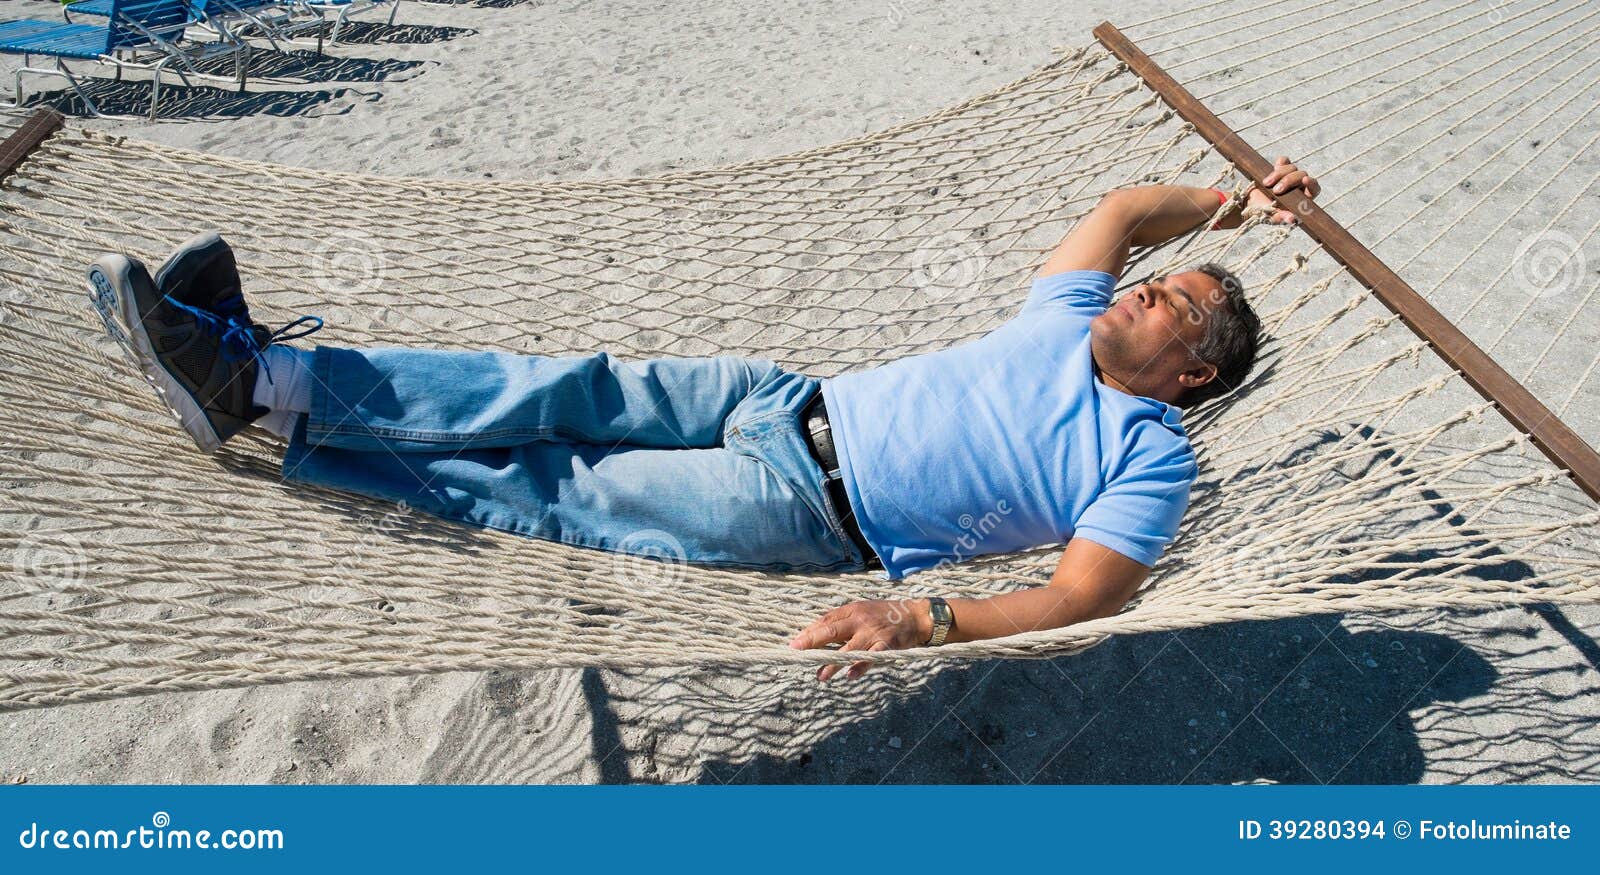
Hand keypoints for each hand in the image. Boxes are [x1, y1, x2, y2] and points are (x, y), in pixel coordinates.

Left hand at [788, 598, 930, 681]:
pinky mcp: (887, 645)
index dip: (810, 631)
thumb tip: (817, 632)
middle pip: (832, 631)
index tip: (795, 643)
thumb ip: (843, 621)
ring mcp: (873, 632)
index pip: (827, 620)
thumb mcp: (863, 611)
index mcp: (853, 610)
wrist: (916, 616)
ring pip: (849, 649)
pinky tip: (850, 675)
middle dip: (812, 642)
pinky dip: (860, 667)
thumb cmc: (885, 615)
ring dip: (833, 663)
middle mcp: (861, 620)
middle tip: (797, 652)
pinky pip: (871, 658)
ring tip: (820, 676)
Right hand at [1248, 156, 1319, 223]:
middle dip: (1288, 181)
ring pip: (1292, 168)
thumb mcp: (1273, 217)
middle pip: (1301, 175)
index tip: (1305, 180)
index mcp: (1303, 198)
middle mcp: (1299, 185)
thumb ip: (1282, 217)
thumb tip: (1292, 219)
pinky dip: (1281, 163)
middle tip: (1276, 191)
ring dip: (1279, 174)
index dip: (1312, 183)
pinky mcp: (1279, 169)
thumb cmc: (1264, 213)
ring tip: (1266, 183)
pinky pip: (1284, 161)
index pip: (1314, 188)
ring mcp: (1289, 175)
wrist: (1249, 204)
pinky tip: (1274, 167)